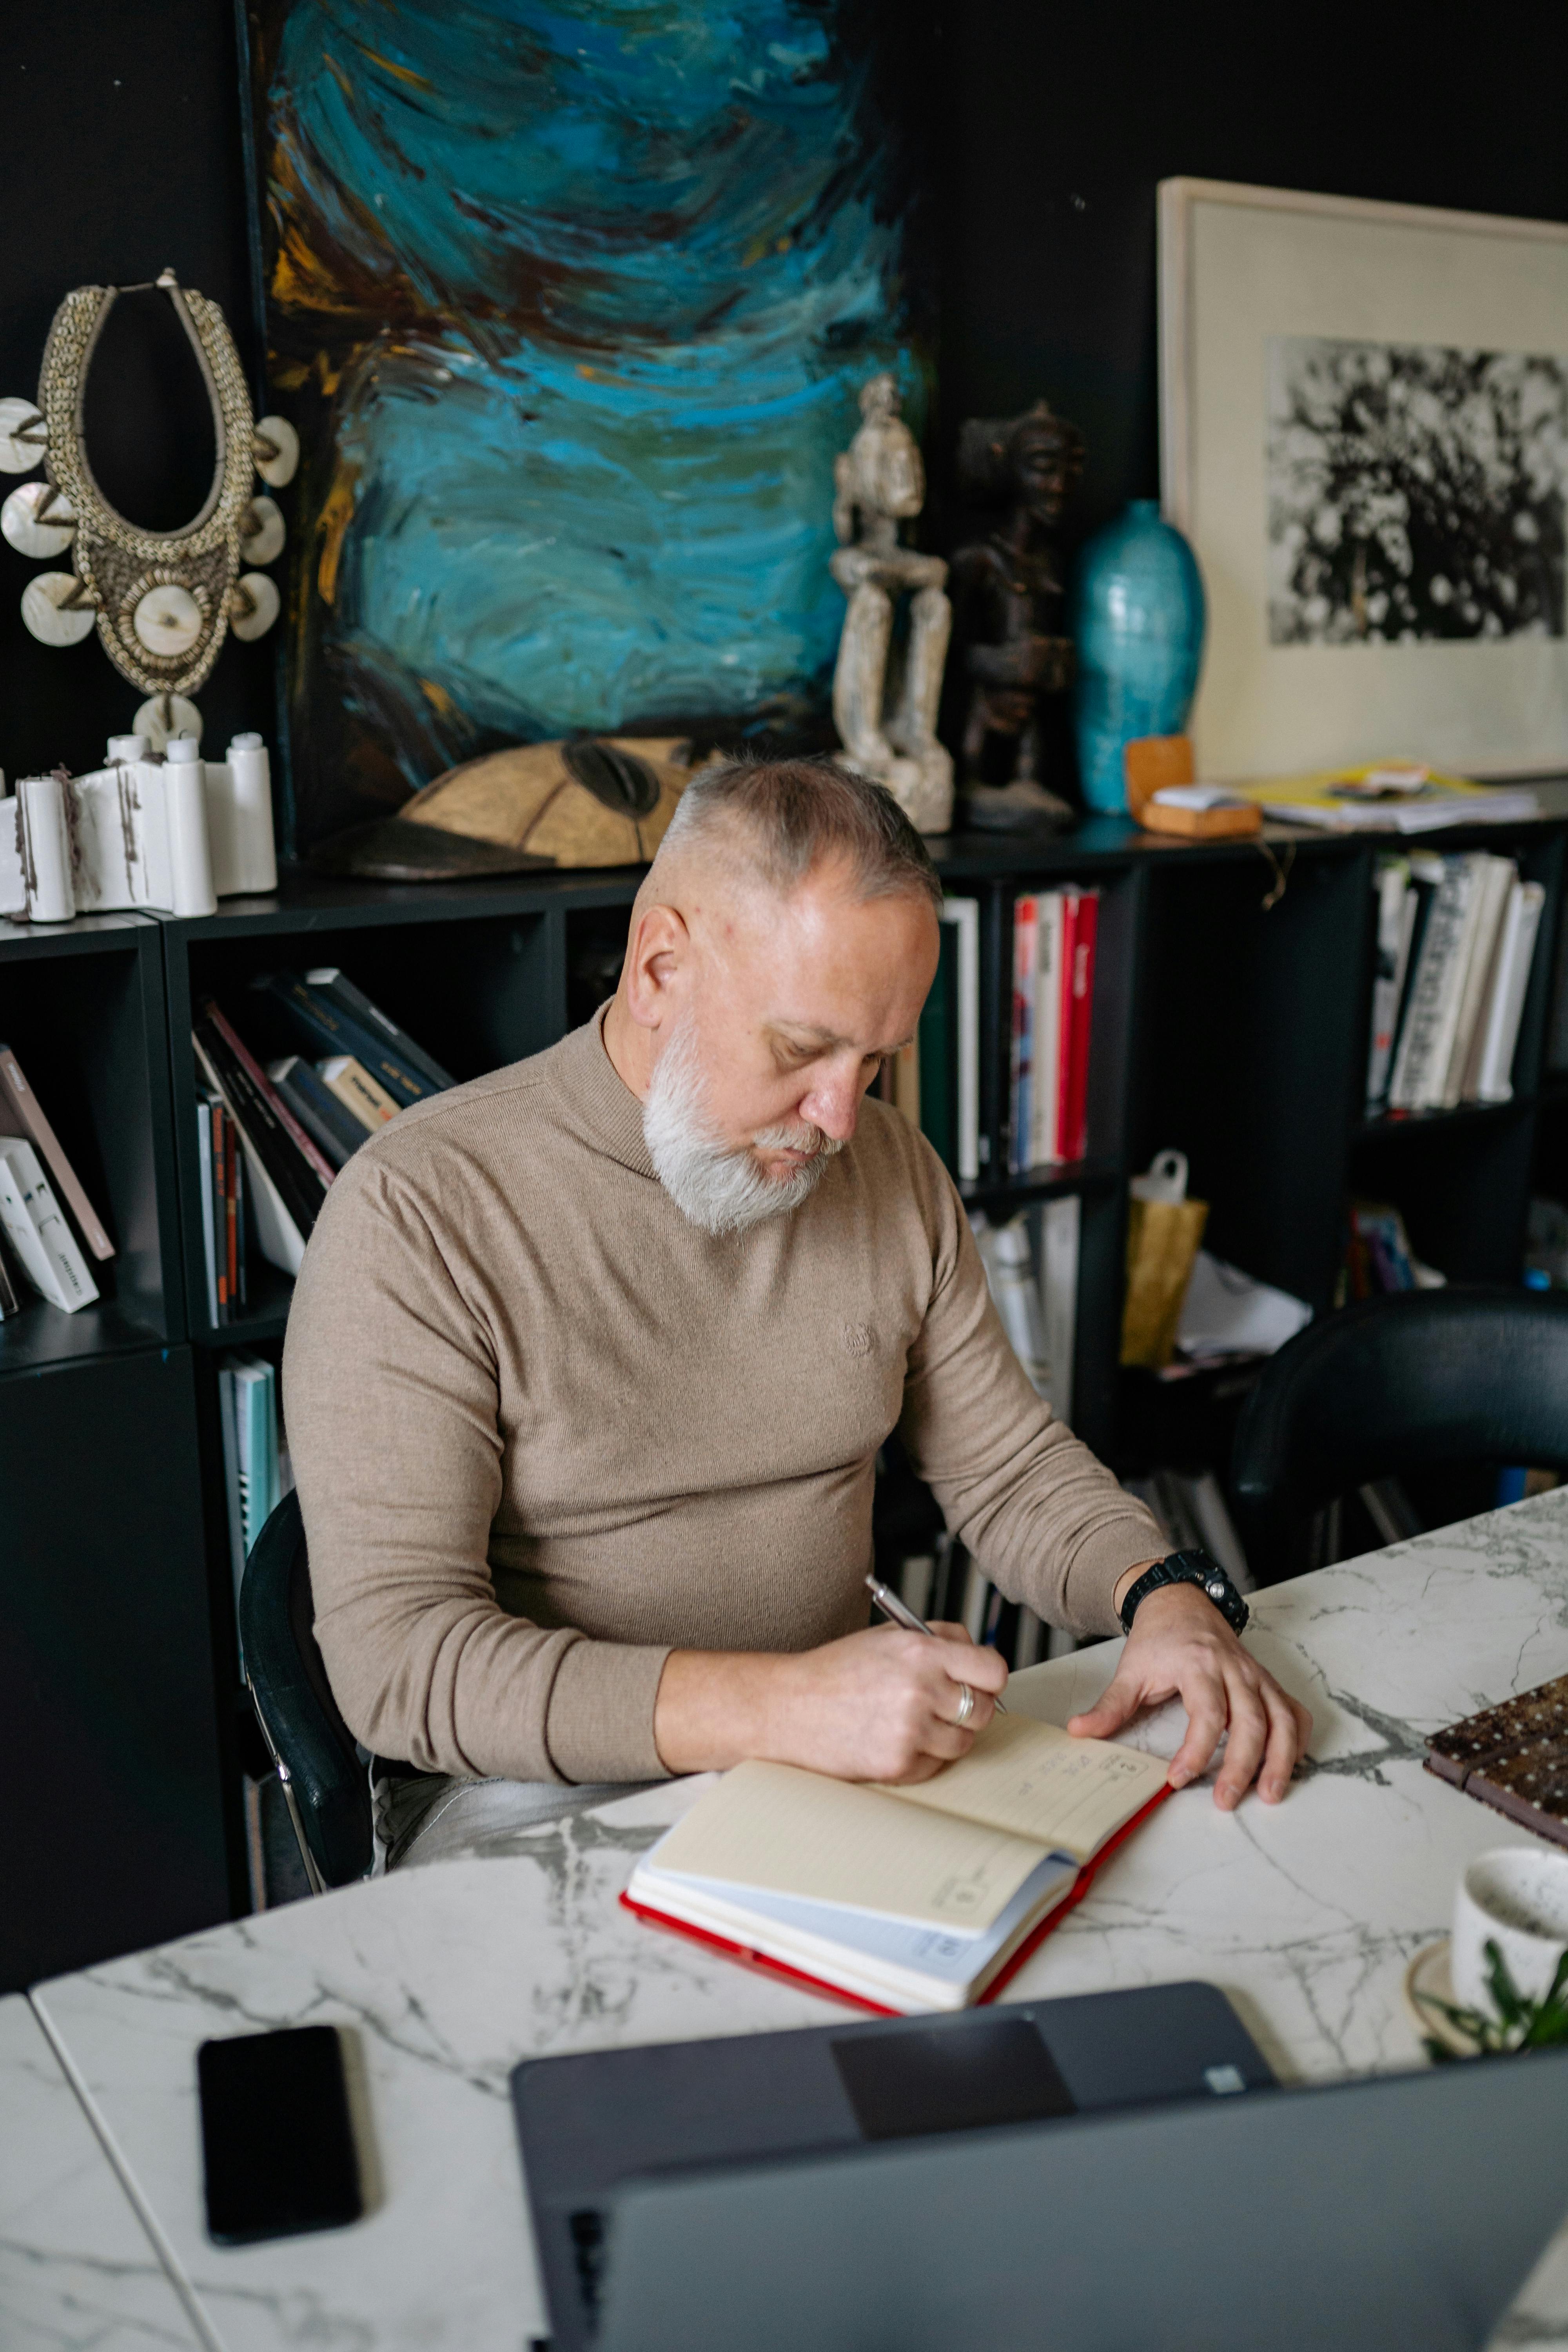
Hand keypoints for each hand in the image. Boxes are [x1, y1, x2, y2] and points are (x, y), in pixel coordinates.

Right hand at [653, 1623, 1008, 1783]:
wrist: (788, 1707)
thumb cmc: (836, 1671)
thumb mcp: (889, 1637)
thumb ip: (939, 1639)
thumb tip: (981, 1659)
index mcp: (921, 1651)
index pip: (992, 1670)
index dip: (989, 1678)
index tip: (980, 1682)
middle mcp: (920, 1690)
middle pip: (982, 1710)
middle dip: (968, 1708)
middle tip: (944, 1704)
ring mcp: (910, 1731)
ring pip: (963, 1742)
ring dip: (946, 1735)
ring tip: (914, 1722)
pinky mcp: (898, 1764)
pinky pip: (935, 1766)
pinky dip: (923, 1757)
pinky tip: (895, 1739)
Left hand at [1066, 1584, 1311, 1808]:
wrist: (1180, 1603)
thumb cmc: (1158, 1639)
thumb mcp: (1130, 1670)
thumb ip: (1110, 1706)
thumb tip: (1080, 1732)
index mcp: (1199, 1664)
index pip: (1207, 1713)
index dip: (1196, 1750)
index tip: (1178, 1778)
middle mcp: (1234, 1670)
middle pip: (1251, 1721)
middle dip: (1242, 1765)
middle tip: (1226, 1801)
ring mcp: (1256, 1676)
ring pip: (1281, 1718)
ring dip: (1280, 1758)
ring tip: (1269, 1793)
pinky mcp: (1267, 1683)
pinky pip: (1294, 1711)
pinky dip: (1297, 1739)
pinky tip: (1289, 1764)